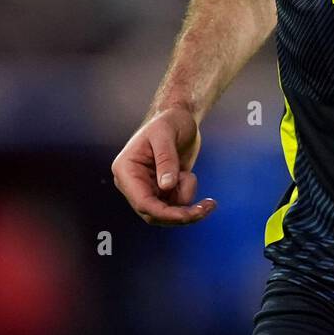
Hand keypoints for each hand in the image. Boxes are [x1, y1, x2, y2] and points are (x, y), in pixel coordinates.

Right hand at [111, 105, 216, 225]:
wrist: (180, 119)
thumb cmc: (170, 121)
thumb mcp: (166, 134)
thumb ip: (166, 160)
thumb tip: (166, 187)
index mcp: (126, 169)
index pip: (142, 202)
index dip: (164, 213)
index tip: (188, 215)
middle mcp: (133, 183)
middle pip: (154, 214)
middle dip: (181, 214)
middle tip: (207, 207)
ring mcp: (147, 188)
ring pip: (167, 213)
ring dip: (186, 199)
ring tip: (190, 174)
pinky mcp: (161, 191)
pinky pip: (175, 205)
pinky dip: (187, 194)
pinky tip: (188, 175)